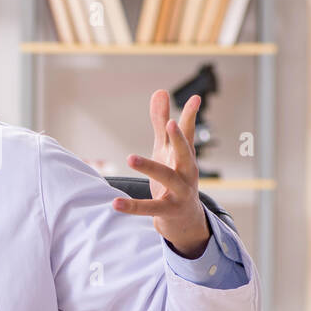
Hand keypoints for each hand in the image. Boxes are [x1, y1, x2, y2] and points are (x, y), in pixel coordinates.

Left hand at [112, 90, 209, 258]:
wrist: (185, 219)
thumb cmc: (175, 178)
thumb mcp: (165, 150)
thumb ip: (160, 123)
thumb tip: (160, 91)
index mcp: (184, 156)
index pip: (187, 133)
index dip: (191, 116)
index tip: (196, 98)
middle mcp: (186, 172)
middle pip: (185, 153)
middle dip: (179, 139)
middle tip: (171, 124)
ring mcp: (180, 192)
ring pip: (167, 178)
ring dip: (149, 167)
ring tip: (130, 157)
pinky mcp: (169, 210)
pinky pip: (150, 208)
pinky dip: (132, 206)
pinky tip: (115, 202)